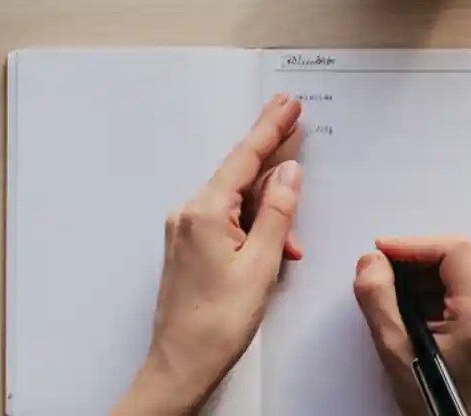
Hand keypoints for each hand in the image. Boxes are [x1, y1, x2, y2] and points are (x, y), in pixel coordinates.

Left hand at [114, 95, 303, 414]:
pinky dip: (253, 226)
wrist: (180, 364)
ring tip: (291, 236)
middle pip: (238, 173)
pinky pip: (227, 220)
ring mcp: (185, 230)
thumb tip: (288, 173)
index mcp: (204, 212)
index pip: (245, 158)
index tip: (287, 105)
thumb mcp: (261, 265)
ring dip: (267, 208)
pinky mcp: (188, 247)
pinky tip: (274, 247)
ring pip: (235, 200)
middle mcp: (189, 214)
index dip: (270, 128)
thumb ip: (277, 213)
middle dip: (270, 151)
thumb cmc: (215, 325)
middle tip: (291, 115)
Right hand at [354, 237, 470, 415]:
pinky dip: (433, 296)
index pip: (453, 251)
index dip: (413, 244)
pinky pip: (461, 292)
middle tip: (383, 280)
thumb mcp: (395, 352)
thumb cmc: (437, 408)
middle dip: (413, 266)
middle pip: (453, 262)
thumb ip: (378, 300)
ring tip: (398, 307)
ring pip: (455, 276)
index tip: (385, 251)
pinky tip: (416, 317)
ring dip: (421, 282)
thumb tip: (371, 263)